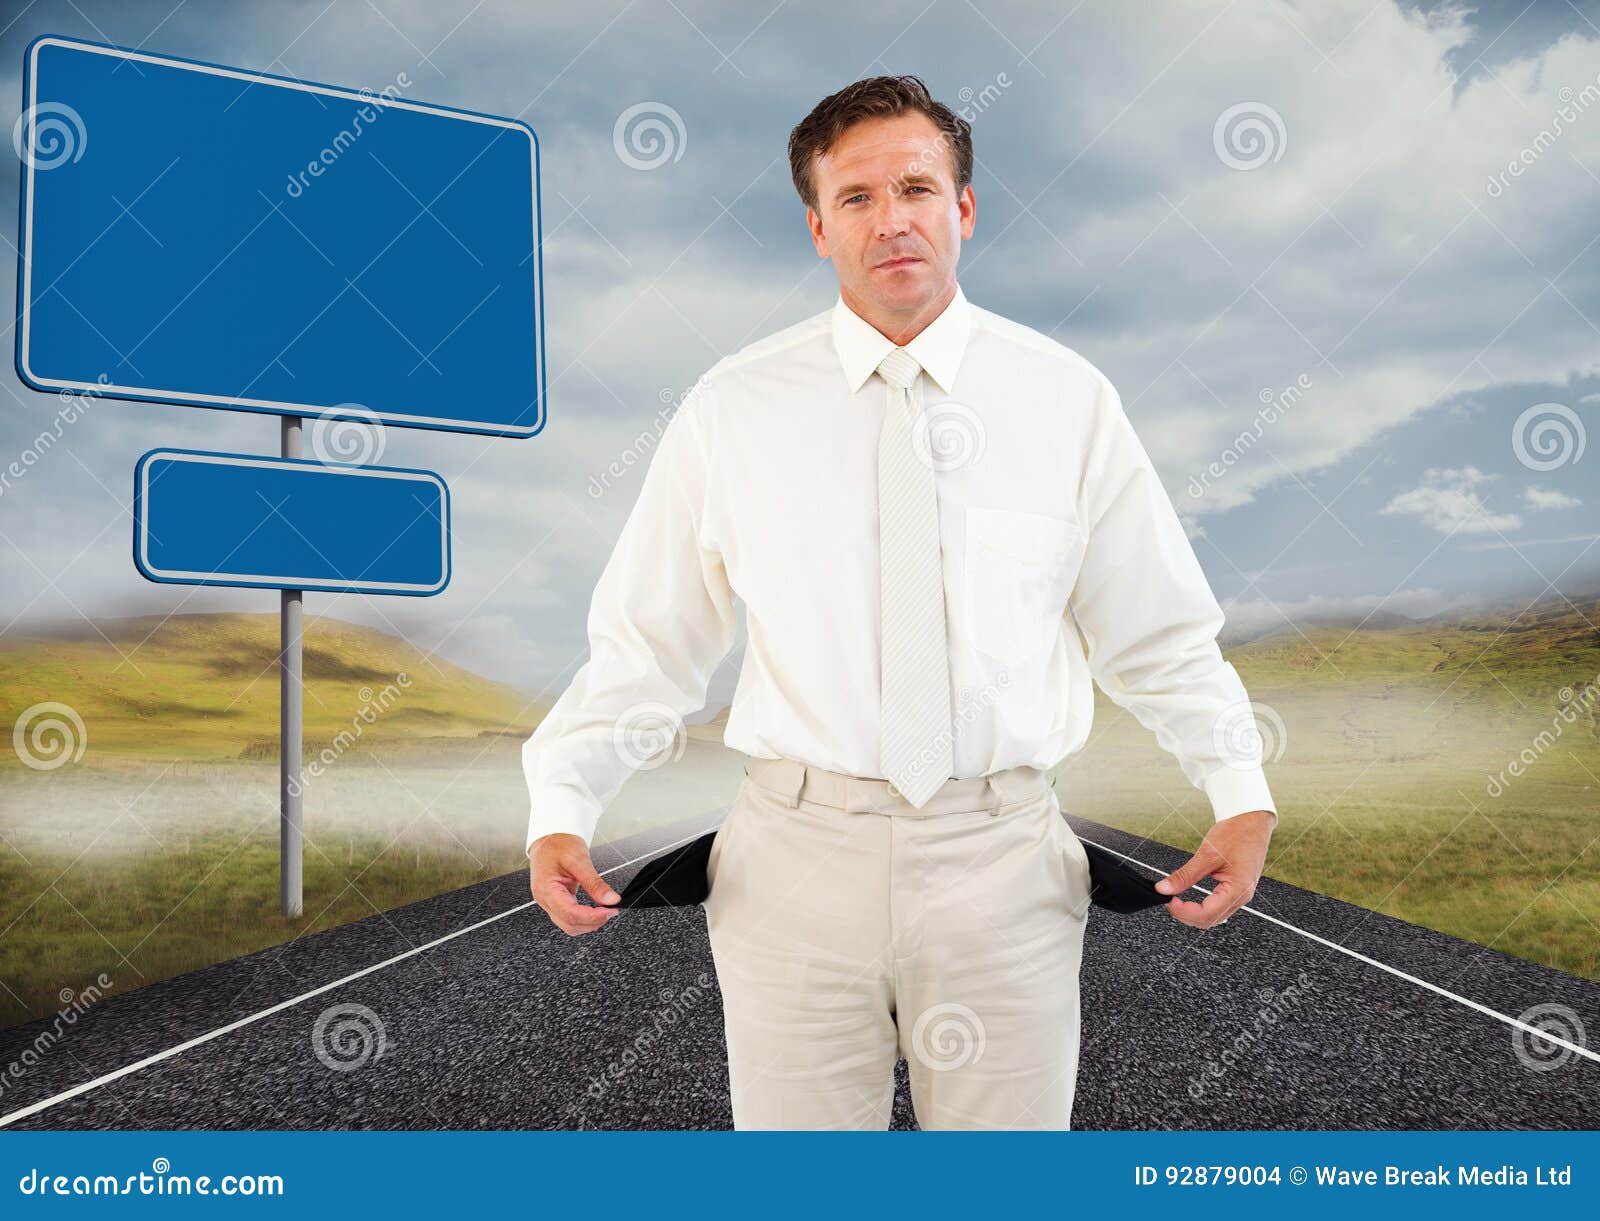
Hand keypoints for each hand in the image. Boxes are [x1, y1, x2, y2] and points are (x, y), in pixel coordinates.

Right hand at [528, 832, 621, 935]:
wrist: (549, 839)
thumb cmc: (558, 845)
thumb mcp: (579, 860)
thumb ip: (595, 883)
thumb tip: (611, 900)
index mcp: (546, 889)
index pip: (570, 914)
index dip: (592, 917)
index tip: (610, 911)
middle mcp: (544, 899)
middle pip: (569, 924)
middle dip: (592, 922)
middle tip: (611, 911)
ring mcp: (548, 902)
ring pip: (569, 925)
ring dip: (588, 923)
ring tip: (604, 910)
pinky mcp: (555, 902)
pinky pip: (568, 918)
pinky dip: (583, 918)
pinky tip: (595, 910)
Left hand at [1154, 809, 1274, 928]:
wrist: (1253, 820)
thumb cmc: (1237, 833)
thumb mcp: (1206, 855)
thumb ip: (1185, 875)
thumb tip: (1164, 889)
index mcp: (1238, 891)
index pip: (1206, 915)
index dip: (1184, 912)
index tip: (1168, 901)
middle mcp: (1242, 897)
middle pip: (1210, 920)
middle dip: (1187, 915)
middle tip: (1170, 900)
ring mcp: (1242, 894)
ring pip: (1215, 916)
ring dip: (1195, 913)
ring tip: (1178, 899)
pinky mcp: (1239, 888)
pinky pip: (1220, 906)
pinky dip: (1204, 906)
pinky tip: (1192, 899)